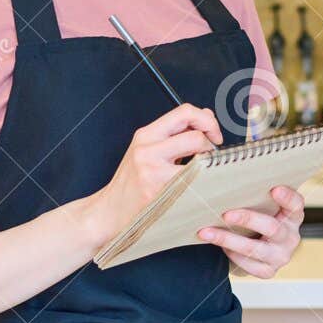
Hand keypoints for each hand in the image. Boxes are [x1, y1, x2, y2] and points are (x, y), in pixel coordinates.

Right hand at [86, 104, 221, 246]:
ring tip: (205, 169)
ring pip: (197, 157)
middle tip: (213, 153)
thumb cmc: (131, 183)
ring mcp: (153, 170)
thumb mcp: (148, 150)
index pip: (185, 112)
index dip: (206, 119)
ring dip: (210, 162)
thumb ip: (176, 133)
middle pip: (195, 133)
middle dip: (212, 143)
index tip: (213, 133)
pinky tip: (200, 185)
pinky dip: (204, 181)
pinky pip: (193, 180)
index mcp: (146, 135)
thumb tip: (206, 116)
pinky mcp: (159, 190)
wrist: (109, 211)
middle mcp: (148, 149)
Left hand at [198, 186, 304, 278]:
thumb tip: (227, 179)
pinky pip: (248, 264)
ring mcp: (281, 256)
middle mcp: (291, 237)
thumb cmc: (260, 220)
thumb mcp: (265, 207)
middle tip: (226, 214)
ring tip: (207, 233)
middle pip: (272, 228)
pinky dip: (232, 255)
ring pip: (255, 249)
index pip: (296, 205)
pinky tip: (220, 247)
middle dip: (247, 219)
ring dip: (228, 239)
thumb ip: (257, 196)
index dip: (287, 197)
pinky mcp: (268, 271)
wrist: (260, 249)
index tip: (274, 189)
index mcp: (293, 216)